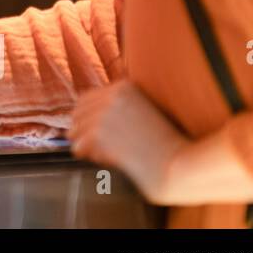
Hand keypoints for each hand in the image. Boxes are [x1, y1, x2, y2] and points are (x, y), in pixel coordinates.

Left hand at [70, 79, 187, 203]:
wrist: (177, 164)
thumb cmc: (164, 145)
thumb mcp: (144, 113)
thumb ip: (117, 109)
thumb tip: (79, 121)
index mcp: (124, 87)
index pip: (86, 98)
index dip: (83, 117)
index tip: (85, 130)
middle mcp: (112, 96)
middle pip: (77, 114)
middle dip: (80, 131)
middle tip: (88, 147)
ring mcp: (104, 114)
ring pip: (76, 131)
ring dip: (86, 145)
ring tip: (102, 155)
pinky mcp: (99, 134)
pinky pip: (79, 146)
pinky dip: (89, 156)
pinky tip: (106, 161)